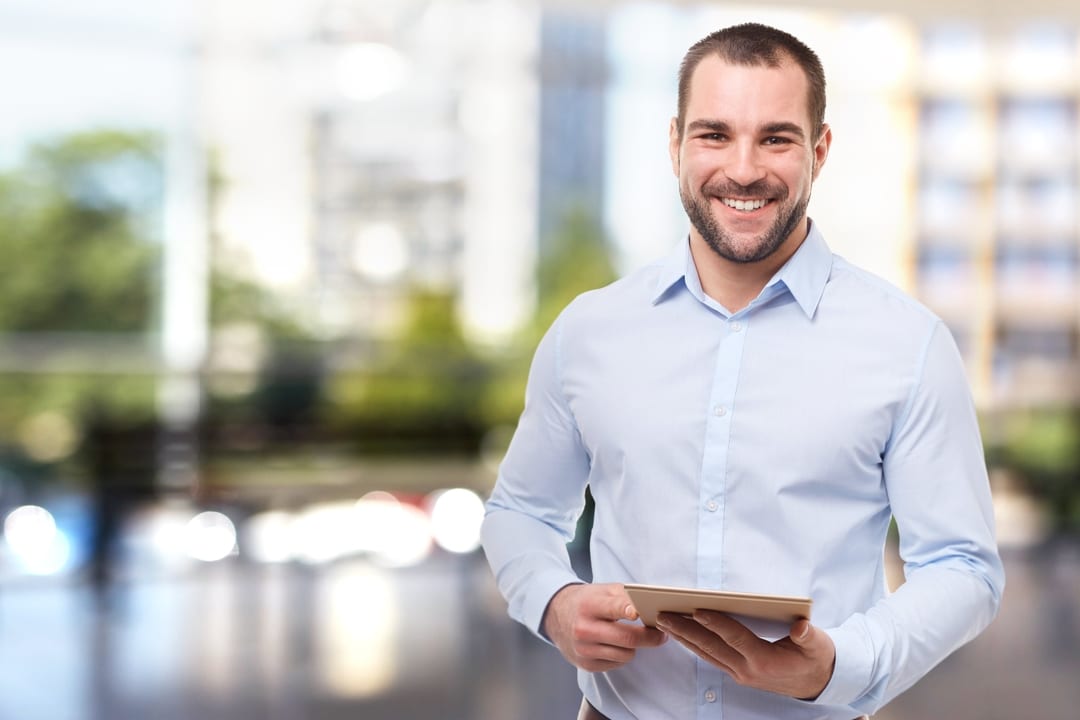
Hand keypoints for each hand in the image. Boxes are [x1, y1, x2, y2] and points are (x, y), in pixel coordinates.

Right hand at [542, 583, 667, 671]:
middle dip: (650, 637)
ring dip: (634, 646)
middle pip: (627, 638)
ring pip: (626, 654)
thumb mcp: (602, 591)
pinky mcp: (586, 664)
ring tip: (633, 636)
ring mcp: (584, 649)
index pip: (613, 608)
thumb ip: (625, 596)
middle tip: (661, 633)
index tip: (641, 613)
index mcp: (589, 606)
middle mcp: (584, 629)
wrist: (556, 615)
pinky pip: (617, 663)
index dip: (630, 611)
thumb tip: (650, 605)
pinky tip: (616, 644)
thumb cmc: (585, 601)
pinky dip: (621, 654)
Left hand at [656, 612, 834, 699]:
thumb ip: (809, 636)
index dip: (716, 624)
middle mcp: (748, 670)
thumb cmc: (815, 658)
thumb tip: (801, 626)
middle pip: (712, 647)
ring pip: (706, 654)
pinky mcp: (737, 673)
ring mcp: (740, 673)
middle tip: (664, 615)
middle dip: (686, 630)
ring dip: (684, 638)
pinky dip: (694, 644)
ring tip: (664, 621)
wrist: (816, 683)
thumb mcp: (818, 645)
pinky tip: (681, 633)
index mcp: (766, 661)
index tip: (697, 610)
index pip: (735, 639)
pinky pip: (710, 657)